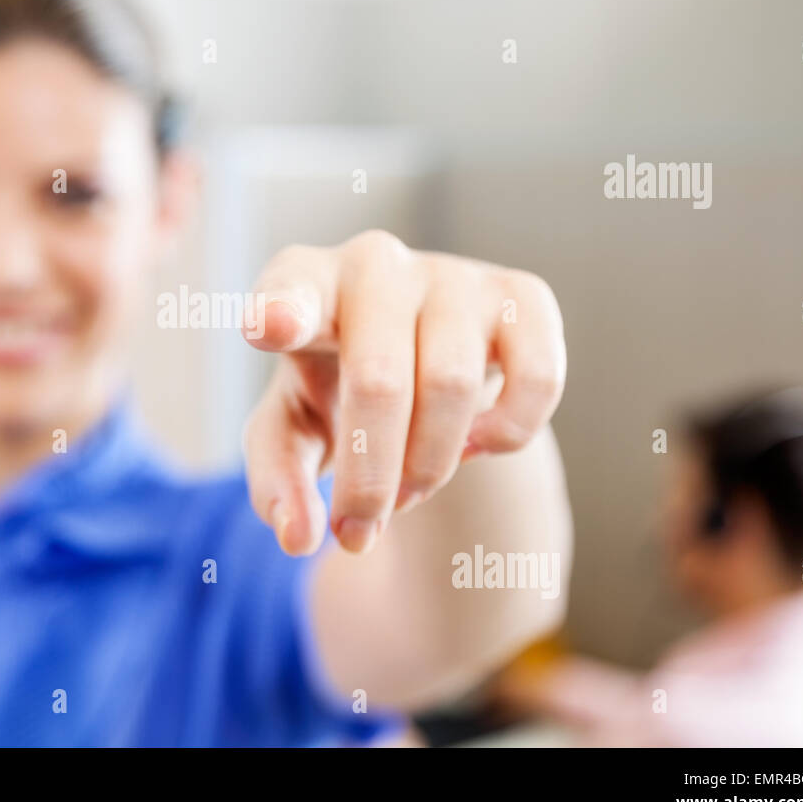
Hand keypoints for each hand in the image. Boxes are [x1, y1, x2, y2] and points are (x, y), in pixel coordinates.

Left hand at [241, 230, 566, 554]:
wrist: (414, 353)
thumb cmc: (333, 388)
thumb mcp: (290, 433)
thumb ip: (277, 482)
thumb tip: (299, 537)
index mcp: (304, 285)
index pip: (288, 289)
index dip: (280, 309)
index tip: (267, 327)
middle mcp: (375, 264)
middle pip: (379, 382)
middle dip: (370, 480)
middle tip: (358, 531)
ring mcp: (452, 275)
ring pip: (453, 386)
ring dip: (429, 467)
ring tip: (408, 492)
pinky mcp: (520, 296)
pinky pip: (535, 378)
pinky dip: (508, 432)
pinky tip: (476, 443)